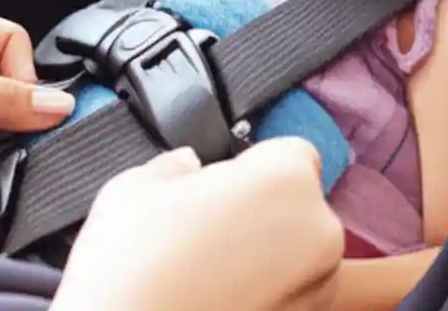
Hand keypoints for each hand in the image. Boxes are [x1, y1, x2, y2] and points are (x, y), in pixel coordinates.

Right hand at [53, 138, 343, 310]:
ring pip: (295, 251)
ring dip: (263, 253)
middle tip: (200, 225)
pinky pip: (288, 292)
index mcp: (285, 181)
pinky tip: (212, 295)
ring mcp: (317, 289)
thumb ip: (174, 167)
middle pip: (296, 203)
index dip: (251, 163)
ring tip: (200, 266)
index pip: (291, 151)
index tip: (218, 180)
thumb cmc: (130, 269)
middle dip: (258, 208)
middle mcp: (318, 233)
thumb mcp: (133, 189)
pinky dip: (261, 291)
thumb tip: (186, 166)